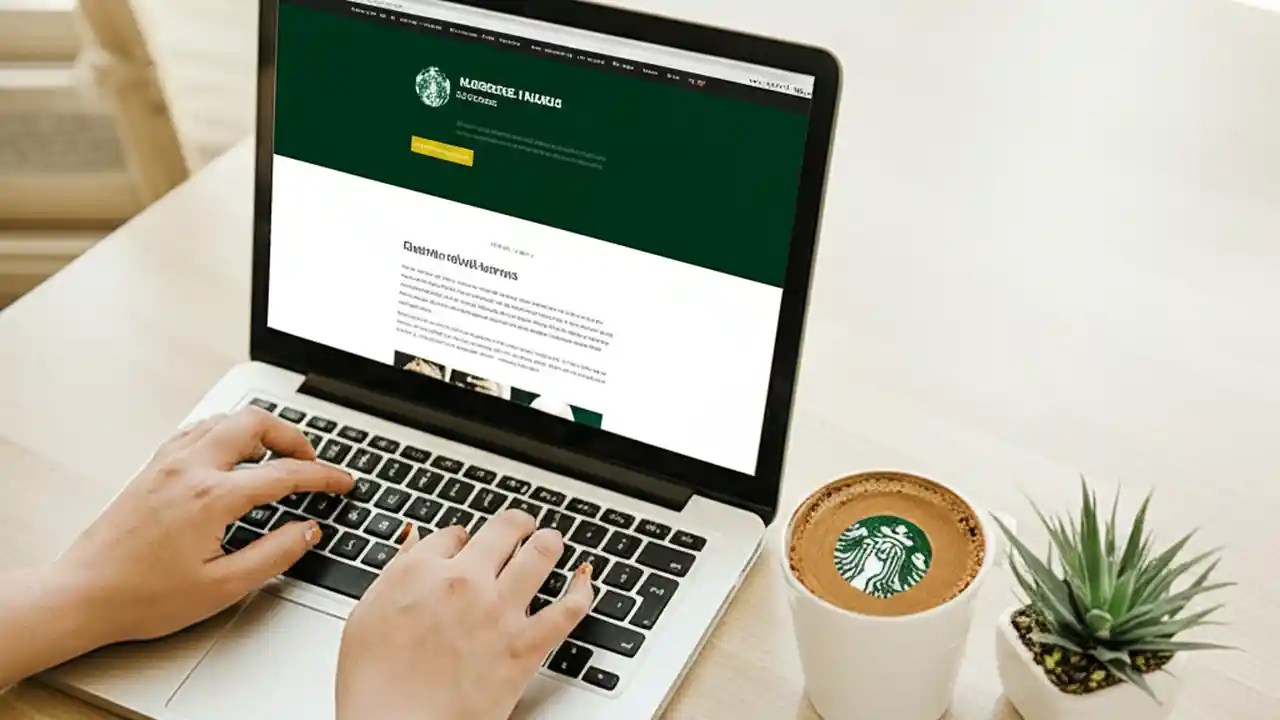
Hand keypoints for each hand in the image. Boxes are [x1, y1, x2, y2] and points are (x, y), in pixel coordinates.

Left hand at [54, 407, 353, 645]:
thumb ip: (274, 555)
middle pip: (254, 423)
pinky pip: (198, 431)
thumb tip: (308, 530)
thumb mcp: (222, 588)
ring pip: (225, 420)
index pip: (284, 474)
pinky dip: (226, 434)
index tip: (342, 482)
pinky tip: (232, 456)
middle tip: (311, 461)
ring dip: (259, 431)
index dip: (323, 476)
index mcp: (211, 497)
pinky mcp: (152, 469)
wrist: (82, 596)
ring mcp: (167, 464)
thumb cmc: (143, 598)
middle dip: (293, 437)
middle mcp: (189, 469)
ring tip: (278, 456)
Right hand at [336, 510, 592, 719]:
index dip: (464, 538)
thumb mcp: (365, 615)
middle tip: (522, 528)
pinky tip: (584, 580)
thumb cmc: (372, 685)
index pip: (454, 533)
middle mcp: (463, 581)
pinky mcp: (524, 646)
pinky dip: (582, 590)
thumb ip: (397, 573)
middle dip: (516, 524)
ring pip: (541, 553)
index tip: (467, 546)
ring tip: (550, 543)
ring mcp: (498, 611)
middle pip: (504, 529)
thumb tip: (416, 542)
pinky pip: (568, 608)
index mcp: (420, 571)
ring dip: (548, 543)